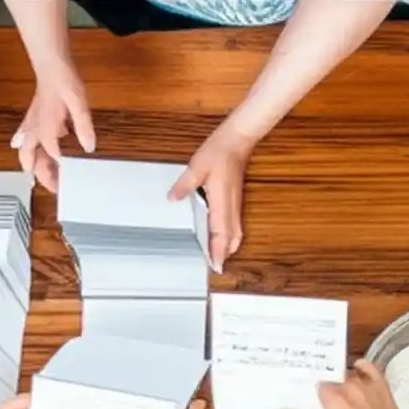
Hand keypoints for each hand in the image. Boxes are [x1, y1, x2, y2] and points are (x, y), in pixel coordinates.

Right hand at [12, 60, 95, 192]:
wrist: (52, 65)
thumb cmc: (64, 82)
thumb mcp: (79, 105)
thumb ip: (84, 127)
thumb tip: (89, 147)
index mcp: (45, 129)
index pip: (53, 156)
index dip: (61, 170)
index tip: (70, 182)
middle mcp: (35, 130)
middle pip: (32, 159)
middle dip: (40, 175)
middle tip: (53, 187)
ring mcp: (32, 125)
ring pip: (26, 151)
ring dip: (32, 166)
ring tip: (39, 180)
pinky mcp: (35, 120)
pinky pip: (28, 142)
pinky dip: (30, 153)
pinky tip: (37, 157)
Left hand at [169, 120, 257, 271]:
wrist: (236, 141)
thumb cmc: (219, 153)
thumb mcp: (197, 167)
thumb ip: (184, 185)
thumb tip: (173, 199)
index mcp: (222, 202)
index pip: (221, 233)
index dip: (219, 251)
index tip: (216, 265)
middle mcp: (231, 206)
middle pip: (232, 237)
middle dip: (225, 253)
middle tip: (217, 267)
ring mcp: (235, 204)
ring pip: (236, 232)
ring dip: (229, 246)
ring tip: (220, 256)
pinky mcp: (236, 200)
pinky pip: (235, 223)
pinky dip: (230, 235)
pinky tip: (223, 236)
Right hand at [280, 360, 408, 408]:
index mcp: (333, 398)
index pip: (316, 384)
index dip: (312, 391)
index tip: (310, 397)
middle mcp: (350, 387)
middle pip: (331, 376)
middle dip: (326, 384)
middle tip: (323, 396)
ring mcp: (368, 387)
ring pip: (349, 372)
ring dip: (341, 377)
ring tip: (337, 387)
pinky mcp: (383, 390)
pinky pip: (371, 369)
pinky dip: (362, 367)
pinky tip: (357, 369)